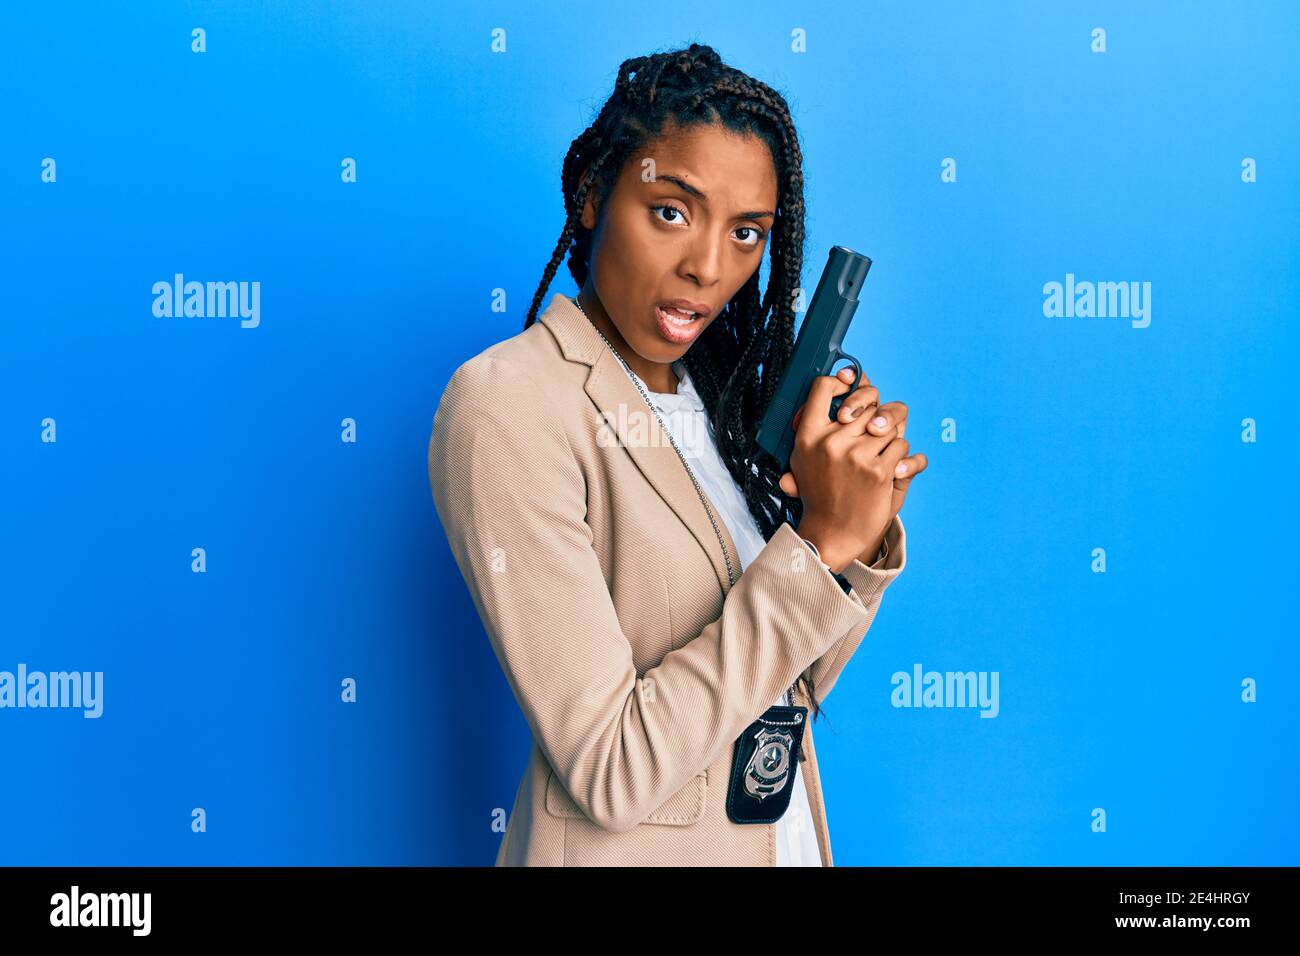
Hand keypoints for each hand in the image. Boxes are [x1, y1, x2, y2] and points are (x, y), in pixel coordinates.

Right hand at [784, 367, 926, 570]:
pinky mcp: (878, 472)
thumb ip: (822, 425)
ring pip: (888, 426)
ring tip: (880, 456)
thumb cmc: (822, 494)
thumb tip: (849, 379)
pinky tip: (891, 470)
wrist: (833, 534)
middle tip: (875, 431)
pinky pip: (901, 447)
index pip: (822, 387)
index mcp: (807, 436)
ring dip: (891, 439)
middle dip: (878, 415)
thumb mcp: (806, 459)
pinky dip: (902, 458)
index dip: (843, 379)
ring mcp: (855, 456)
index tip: (853, 380)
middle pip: (867, 404)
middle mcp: (830, 443)